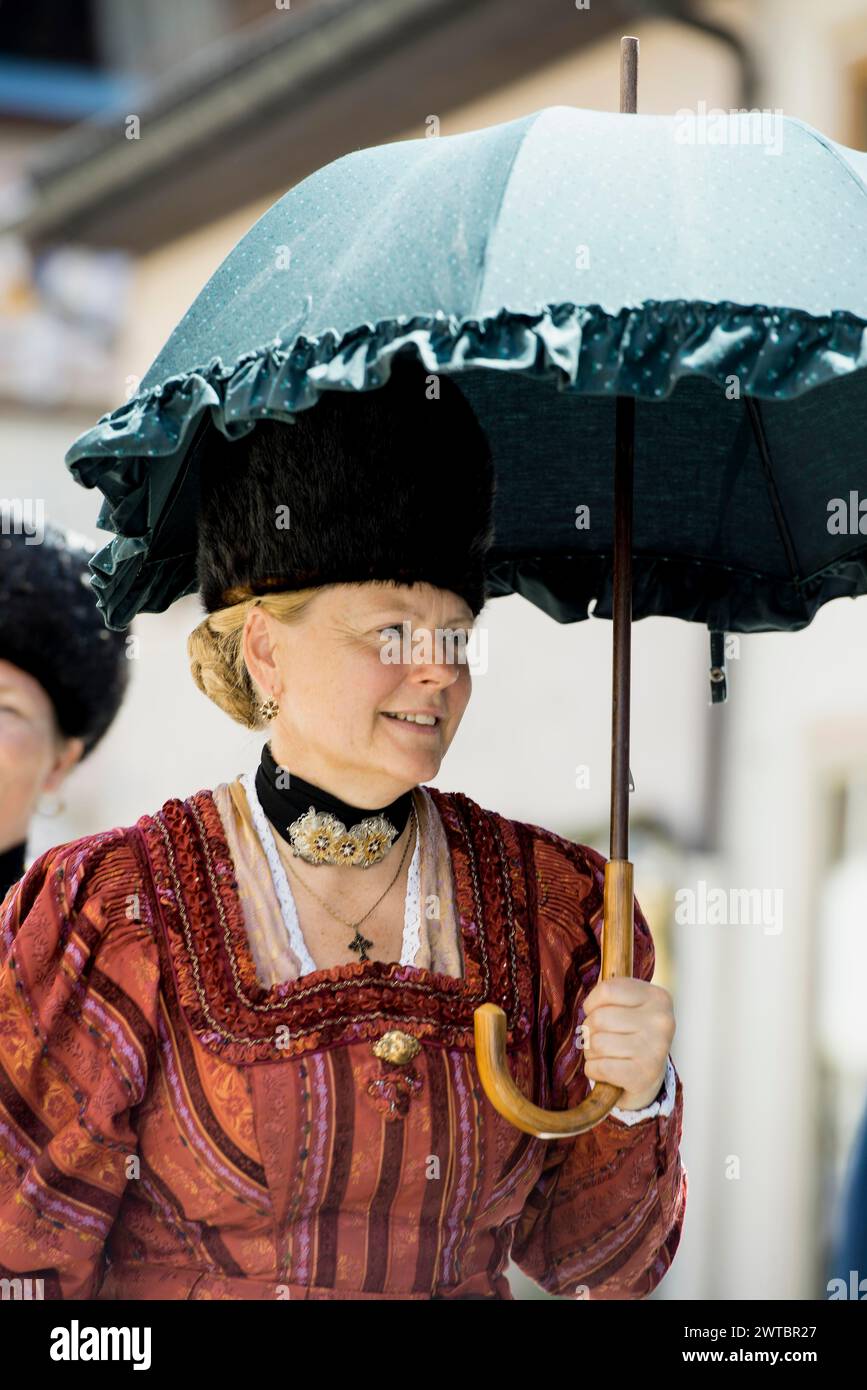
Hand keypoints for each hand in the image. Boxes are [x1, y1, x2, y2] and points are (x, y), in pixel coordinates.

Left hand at [577, 976, 674, 1109]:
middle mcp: (662, 1021)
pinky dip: (593, 1070)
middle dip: (590, 1030)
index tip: (596, 1011)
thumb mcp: (631, 1006)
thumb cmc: (633, 1034)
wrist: (651, 1077)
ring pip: (596, 1043)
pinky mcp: (644, 1075)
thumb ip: (613, 992)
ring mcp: (655, 1050)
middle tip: (601, 1038)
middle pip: (599, 1018)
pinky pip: (599, 1067)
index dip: (592, 1003)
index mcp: (659, 997)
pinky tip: (605, 1070)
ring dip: (591, 1052)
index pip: (607, 990)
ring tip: (605, 1054)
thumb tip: (587, 999)